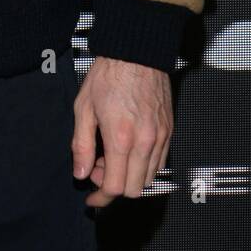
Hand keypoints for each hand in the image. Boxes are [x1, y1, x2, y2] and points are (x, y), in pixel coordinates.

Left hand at [71, 56, 172, 208]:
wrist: (137, 52)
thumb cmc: (109, 75)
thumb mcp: (84, 108)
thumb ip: (82, 145)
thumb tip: (81, 173)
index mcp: (120, 138)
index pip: (114, 187)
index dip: (100, 198)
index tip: (92, 198)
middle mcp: (145, 142)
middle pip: (133, 189)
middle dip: (113, 187)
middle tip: (98, 168)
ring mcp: (160, 137)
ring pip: (148, 178)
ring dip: (129, 177)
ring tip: (112, 155)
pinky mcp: (169, 131)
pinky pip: (160, 162)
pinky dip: (143, 166)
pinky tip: (129, 149)